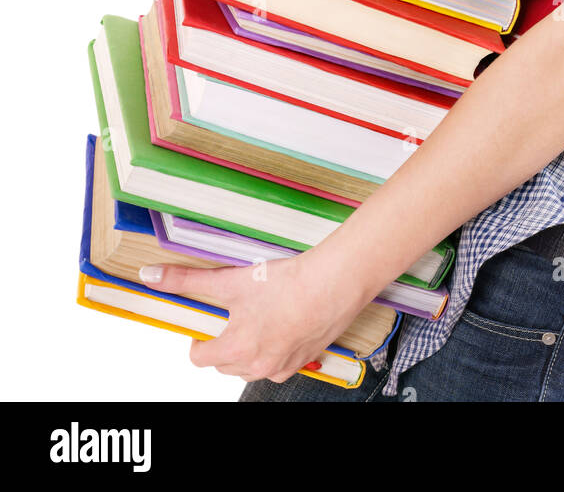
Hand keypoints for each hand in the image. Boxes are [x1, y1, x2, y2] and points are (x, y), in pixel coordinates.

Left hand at [138, 249, 369, 382]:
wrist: (334, 283)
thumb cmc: (287, 283)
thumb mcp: (231, 280)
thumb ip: (187, 280)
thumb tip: (151, 275)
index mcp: (235, 349)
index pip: (200, 358)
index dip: (199, 340)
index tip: (206, 325)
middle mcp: (257, 366)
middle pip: (225, 364)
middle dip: (225, 343)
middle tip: (237, 316)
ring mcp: (282, 367)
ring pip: (251, 367)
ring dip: (249, 349)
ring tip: (261, 318)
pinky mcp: (303, 361)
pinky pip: (278, 365)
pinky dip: (275, 350)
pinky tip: (283, 324)